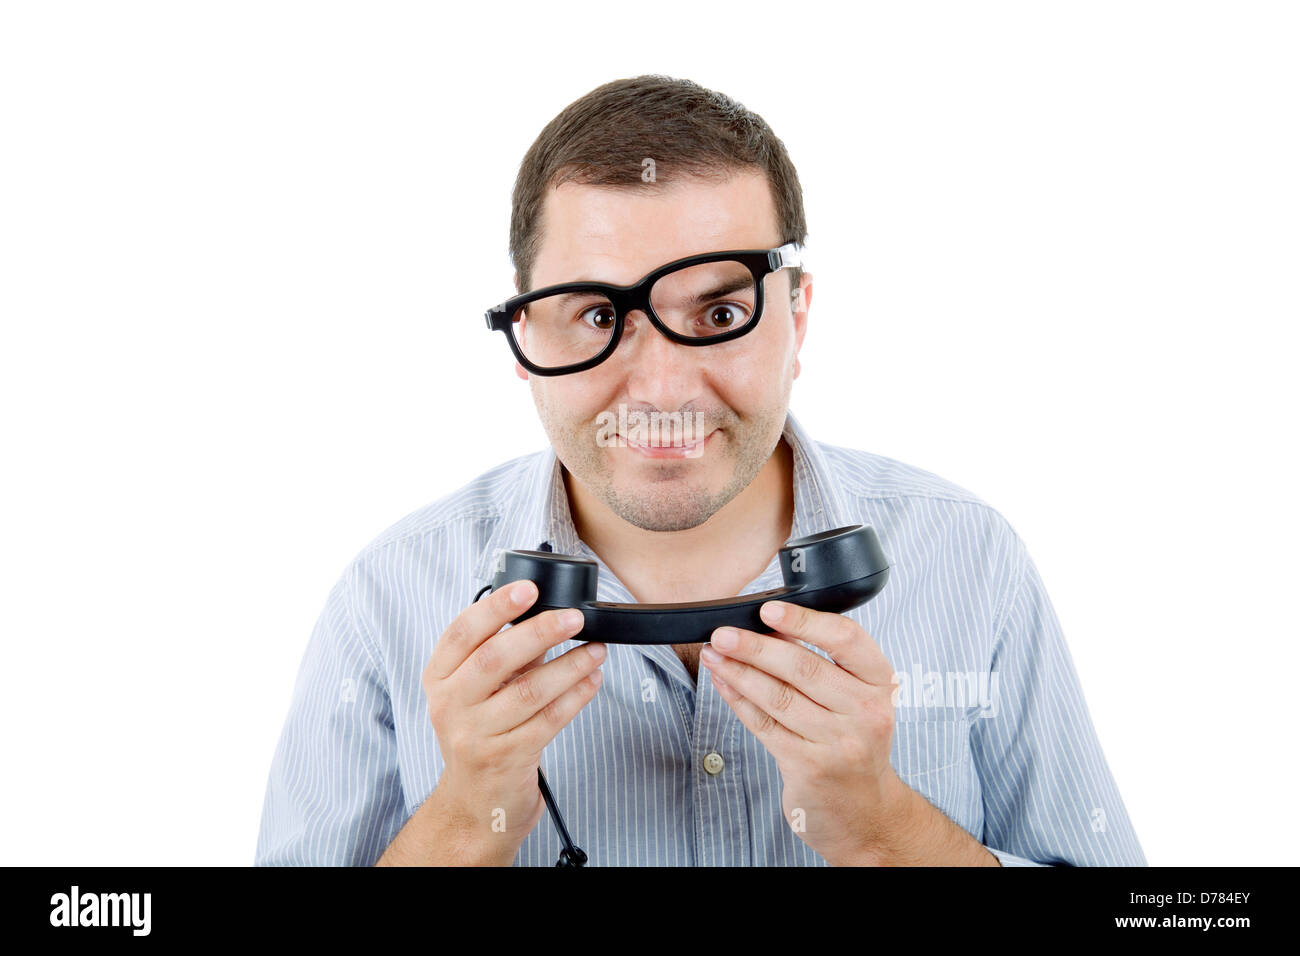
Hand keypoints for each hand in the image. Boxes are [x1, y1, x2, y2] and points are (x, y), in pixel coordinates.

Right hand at [421, 580, 604, 863]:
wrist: (477, 803)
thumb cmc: (482, 733)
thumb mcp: (476, 690)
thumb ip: (502, 653)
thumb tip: (545, 613)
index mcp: (439, 678)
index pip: (462, 632)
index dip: (496, 606)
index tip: (529, 589)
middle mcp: (451, 705)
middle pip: (495, 658)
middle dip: (540, 631)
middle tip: (574, 618)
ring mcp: (476, 735)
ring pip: (529, 690)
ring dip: (569, 665)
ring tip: (595, 649)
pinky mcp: (507, 758)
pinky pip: (549, 720)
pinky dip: (576, 696)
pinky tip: (592, 680)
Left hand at [699, 600, 907, 864]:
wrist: (867, 815)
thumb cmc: (856, 744)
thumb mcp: (858, 700)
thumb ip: (826, 663)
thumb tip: (771, 626)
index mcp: (881, 684)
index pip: (846, 638)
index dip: (804, 621)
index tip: (768, 609)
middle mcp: (866, 712)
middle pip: (803, 667)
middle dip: (755, 646)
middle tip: (723, 632)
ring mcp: (839, 743)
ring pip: (778, 696)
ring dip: (738, 672)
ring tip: (714, 653)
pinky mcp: (809, 767)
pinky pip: (765, 725)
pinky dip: (739, 701)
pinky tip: (723, 683)